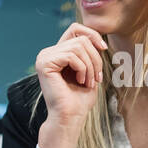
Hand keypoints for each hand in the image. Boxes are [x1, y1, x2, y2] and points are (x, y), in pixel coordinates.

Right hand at [35, 23, 107, 147]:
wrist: (70, 117)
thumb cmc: (80, 99)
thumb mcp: (89, 70)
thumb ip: (89, 52)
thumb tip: (96, 36)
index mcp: (56, 53)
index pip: (75, 29)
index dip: (92, 34)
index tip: (103, 48)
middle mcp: (48, 53)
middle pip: (80, 39)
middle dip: (95, 58)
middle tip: (97, 77)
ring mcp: (44, 57)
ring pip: (78, 47)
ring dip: (90, 66)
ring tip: (89, 82)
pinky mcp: (44, 63)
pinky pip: (71, 55)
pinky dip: (82, 68)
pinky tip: (80, 81)